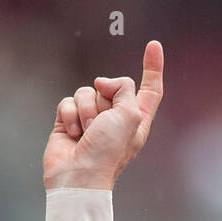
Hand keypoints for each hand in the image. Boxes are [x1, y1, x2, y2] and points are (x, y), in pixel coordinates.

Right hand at [43, 40, 163, 189]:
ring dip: (86, 110)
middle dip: (104, 99)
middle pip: (112, 85)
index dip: (153, 67)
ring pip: (87, 91)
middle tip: (102, 125)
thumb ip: (124, 88)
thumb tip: (101, 83)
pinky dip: (69, 115)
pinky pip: (68, 101)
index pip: (150, 89)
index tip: (154, 45)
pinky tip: (72, 134)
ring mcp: (93, 119)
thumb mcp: (130, 115)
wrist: (79, 175)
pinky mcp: (70, 120)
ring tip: (87, 132)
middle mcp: (117, 118)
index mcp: (138, 119)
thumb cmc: (108, 151)